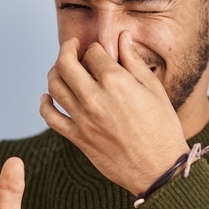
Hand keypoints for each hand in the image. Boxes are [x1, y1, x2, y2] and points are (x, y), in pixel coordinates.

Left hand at [39, 31, 189, 195]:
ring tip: (62, 68)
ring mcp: (83, 119)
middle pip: (65, 63)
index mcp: (116, 82)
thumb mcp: (154, 90)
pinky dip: (45, 104)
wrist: (160, 170)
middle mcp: (95, 98)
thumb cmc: (163, 129)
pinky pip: (51, 117)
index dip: (96, 47)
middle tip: (72, 46)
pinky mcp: (78, 138)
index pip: (93, 53)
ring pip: (54, 86)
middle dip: (67, 49)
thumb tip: (123, 39)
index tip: (99, 50)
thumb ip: (135, 62)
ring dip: (55, 72)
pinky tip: (48, 97)